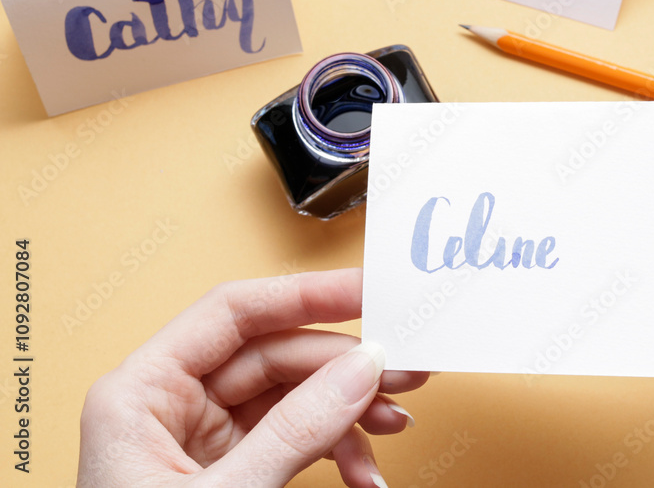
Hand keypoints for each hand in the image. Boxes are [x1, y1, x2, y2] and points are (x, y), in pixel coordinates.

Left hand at [77, 268, 426, 486]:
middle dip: (345, 367)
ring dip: (350, 411)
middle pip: (276, 355)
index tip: (367, 291)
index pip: (234, 313)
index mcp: (142, 393)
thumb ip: (295, 430)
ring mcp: (203, 437)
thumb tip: (360, 369)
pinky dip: (337, 450)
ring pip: (294, 395)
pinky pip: (295, 436)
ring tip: (395, 425)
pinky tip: (364, 471)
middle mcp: (172, 404)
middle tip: (403, 368)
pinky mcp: (229, 467)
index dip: (305, 294)